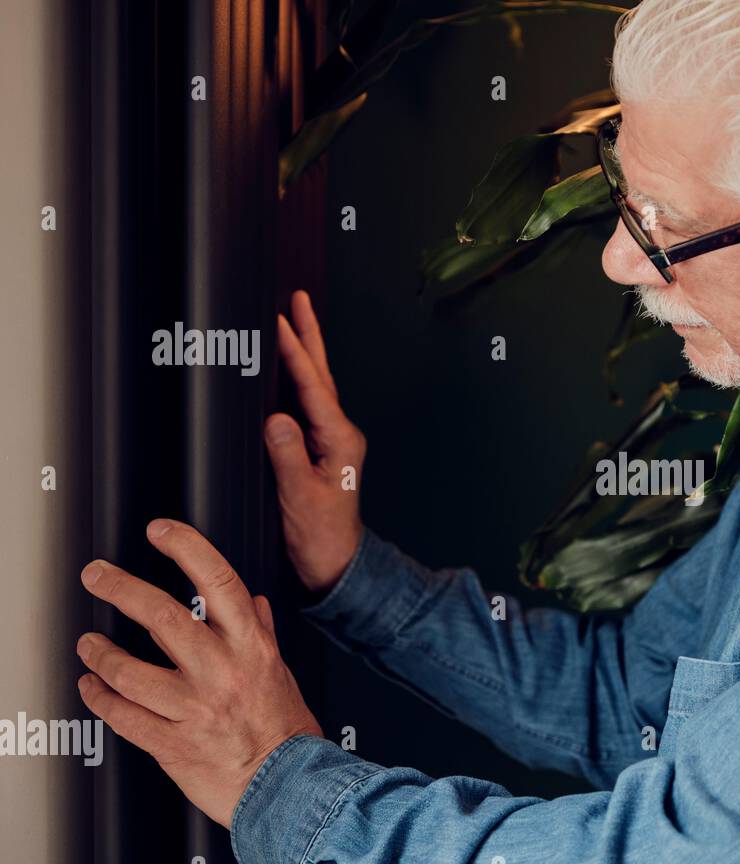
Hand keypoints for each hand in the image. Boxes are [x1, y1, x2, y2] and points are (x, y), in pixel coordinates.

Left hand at [75, 519, 323, 829]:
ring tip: (88, 645)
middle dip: (120, 589)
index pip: (219, 583)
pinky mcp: (171, 744)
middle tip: (97, 575)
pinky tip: (93, 688)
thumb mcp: (280, 673)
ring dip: (100, 654)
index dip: (187, 549)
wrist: (287, 788)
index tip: (161, 531)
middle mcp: (221, 672)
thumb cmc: (286, 733)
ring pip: (130, 671)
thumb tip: (254, 604)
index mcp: (252, 649)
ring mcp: (194, 709)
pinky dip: (101, 699)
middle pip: (162, 617)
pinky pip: (123, 717)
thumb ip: (261, 634)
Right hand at [266, 290, 365, 594]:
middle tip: (299, 299)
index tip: (280, 322)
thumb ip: (288, 457)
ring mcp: (331, 441)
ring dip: (305, 352)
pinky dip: (297, 380)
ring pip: (315, 386)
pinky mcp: (319, 449)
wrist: (334, 563)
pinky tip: (287, 369)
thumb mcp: (299, 497)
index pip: (313, 388)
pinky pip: (306, 404)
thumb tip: (276, 419)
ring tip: (295, 320)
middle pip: (321, 376)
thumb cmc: (321, 537)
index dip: (296, 354)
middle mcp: (339, 436)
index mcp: (339, 441)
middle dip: (309, 336)